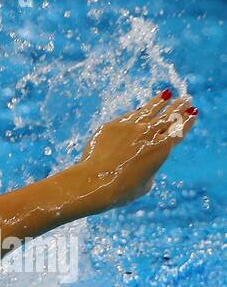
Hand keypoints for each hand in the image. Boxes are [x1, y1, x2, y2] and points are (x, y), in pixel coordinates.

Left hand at [73, 89, 197, 209]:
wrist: (94, 183)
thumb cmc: (121, 191)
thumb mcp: (145, 183)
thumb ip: (149, 166)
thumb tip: (142, 158)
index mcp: (162, 148)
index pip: (179, 129)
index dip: (187, 120)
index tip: (193, 112)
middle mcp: (149, 133)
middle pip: (168, 115)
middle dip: (179, 106)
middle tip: (186, 98)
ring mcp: (130, 127)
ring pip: (149, 110)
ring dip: (159, 102)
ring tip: (166, 95)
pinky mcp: (112, 126)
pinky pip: (128, 117)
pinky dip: (137, 113)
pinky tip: (140, 111)